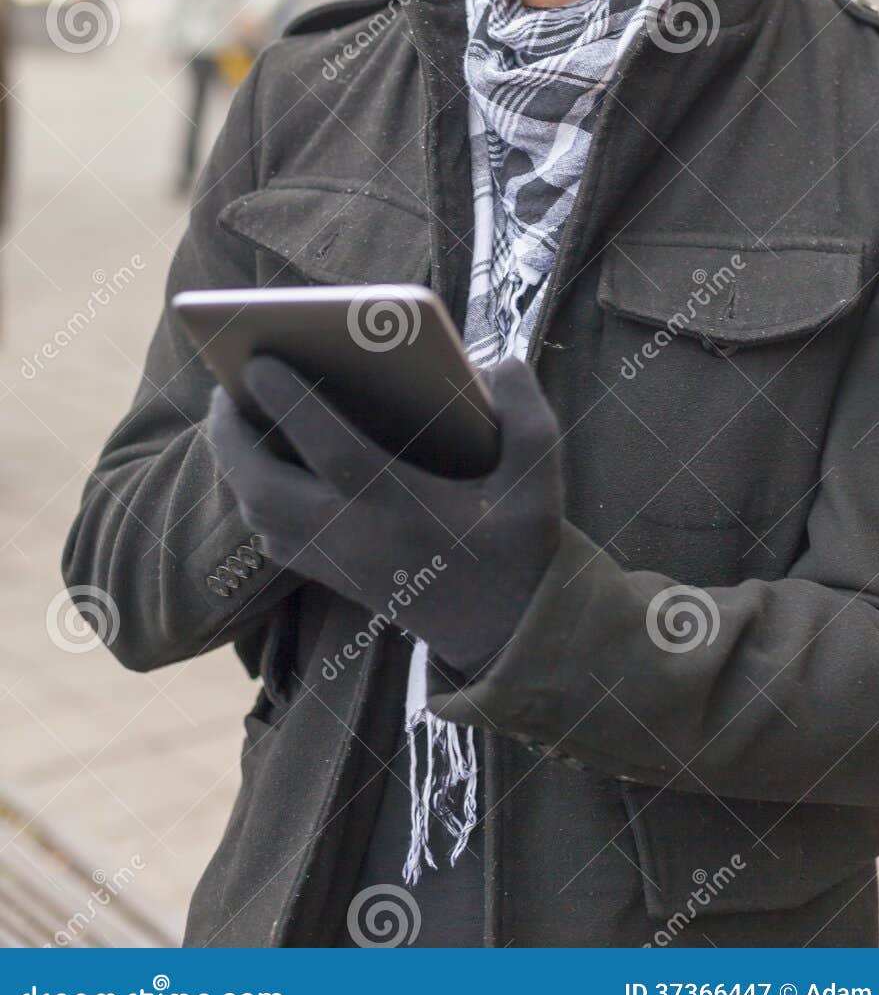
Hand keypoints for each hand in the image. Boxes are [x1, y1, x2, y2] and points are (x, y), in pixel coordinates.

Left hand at [203, 355, 563, 673]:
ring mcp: (337, 563)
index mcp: (401, 509)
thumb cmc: (521, 548)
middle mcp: (355, 538)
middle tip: (221, 382)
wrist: (510, 635)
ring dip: (234, 464)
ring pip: (258, 515)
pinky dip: (250, 495)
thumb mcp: (541, 479)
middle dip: (232, 435)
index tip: (259, 358)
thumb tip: (496, 362)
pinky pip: (270, 536)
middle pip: (265, 489)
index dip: (291, 403)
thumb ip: (527, 413)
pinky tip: (256, 463)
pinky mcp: (333, 578)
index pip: (331, 451)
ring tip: (230, 412)